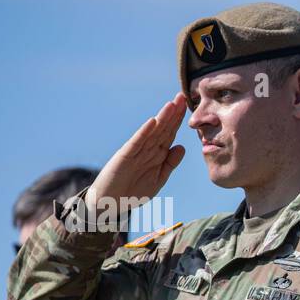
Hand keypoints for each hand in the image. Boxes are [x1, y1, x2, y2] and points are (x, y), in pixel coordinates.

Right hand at [83, 94, 187, 216]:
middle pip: (162, 129)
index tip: (188, 107)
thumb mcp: (158, 178)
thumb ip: (169, 163)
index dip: (178, 121)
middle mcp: (146, 149)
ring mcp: (136, 151)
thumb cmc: (134, 191)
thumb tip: (181, 147)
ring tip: (171, 104)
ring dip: (162, 118)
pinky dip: (145, 132)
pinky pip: (137, 143)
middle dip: (173, 114)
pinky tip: (152, 121)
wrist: (111, 203)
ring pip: (152, 132)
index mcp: (156, 154)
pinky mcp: (125, 156)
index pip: (169, 134)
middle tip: (182, 96)